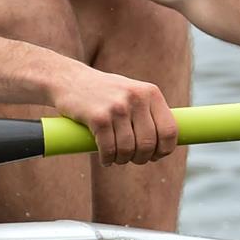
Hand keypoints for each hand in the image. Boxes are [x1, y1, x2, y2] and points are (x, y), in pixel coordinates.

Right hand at [52, 64, 178, 165]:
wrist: (69, 80)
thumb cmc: (104, 92)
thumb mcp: (132, 93)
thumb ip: (149, 113)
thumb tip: (166, 144)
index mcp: (150, 93)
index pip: (169, 130)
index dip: (164, 150)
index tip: (155, 155)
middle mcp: (136, 98)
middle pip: (149, 144)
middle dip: (141, 158)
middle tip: (132, 159)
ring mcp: (117, 107)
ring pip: (128, 149)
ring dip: (122, 160)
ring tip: (116, 158)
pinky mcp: (98, 117)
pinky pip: (109, 149)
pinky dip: (108, 159)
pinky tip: (105, 158)